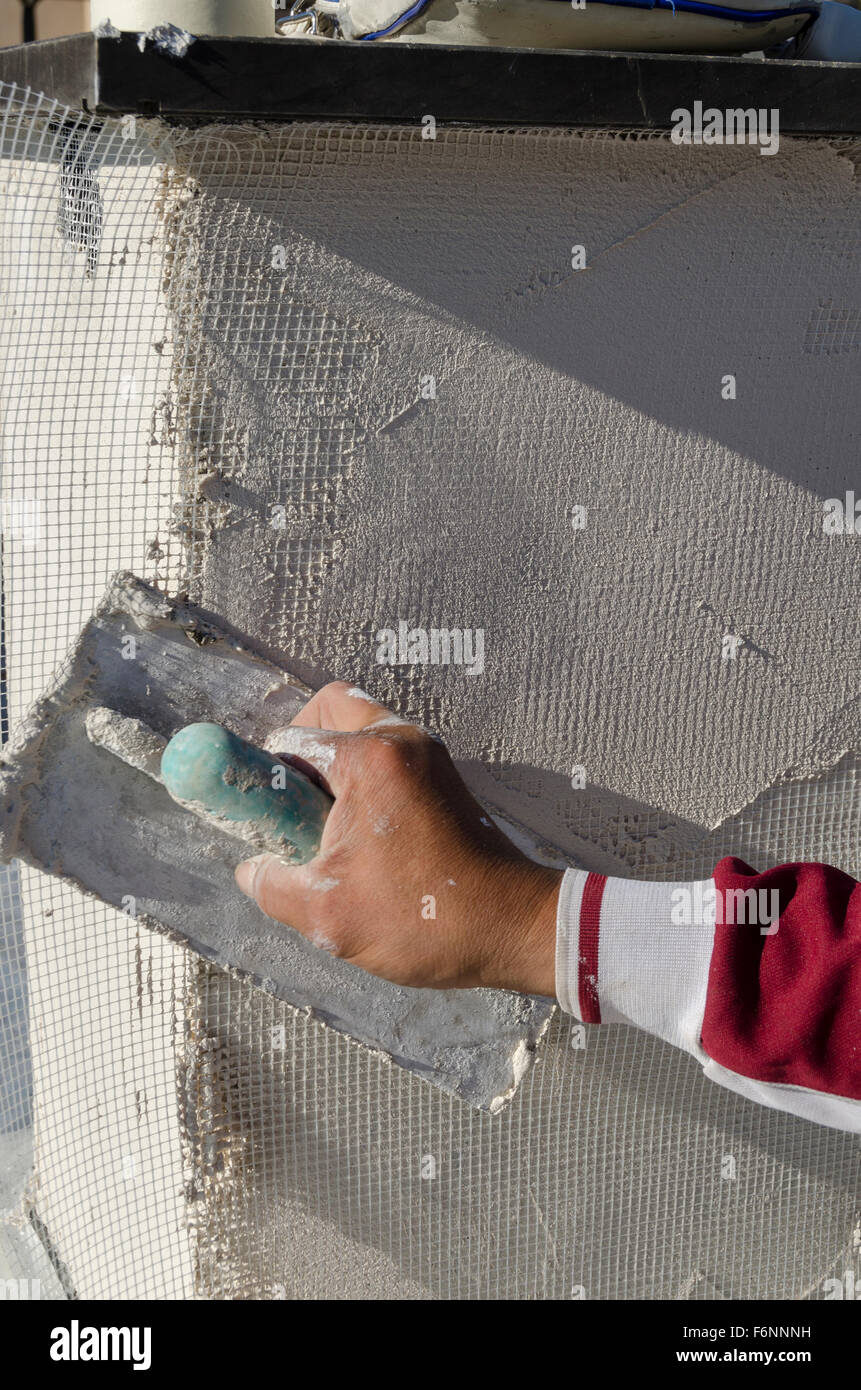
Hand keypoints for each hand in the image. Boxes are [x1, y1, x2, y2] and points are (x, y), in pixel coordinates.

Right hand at [235, 681, 560, 994]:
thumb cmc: (426, 919)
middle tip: (290, 809)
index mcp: (371, 758)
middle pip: (330, 711)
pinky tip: (358, 843)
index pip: (291, 740)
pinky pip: (386, 760)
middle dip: (297, 752)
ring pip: (360, 735)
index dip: (263, 778)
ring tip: (323, 833)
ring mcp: (429, 756)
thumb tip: (252, 870)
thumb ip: (272, 886)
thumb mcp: (326, 915)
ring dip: (332, 771)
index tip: (258, 817)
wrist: (514, 928)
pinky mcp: (444, 779)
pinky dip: (362, 785)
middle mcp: (403, 741)